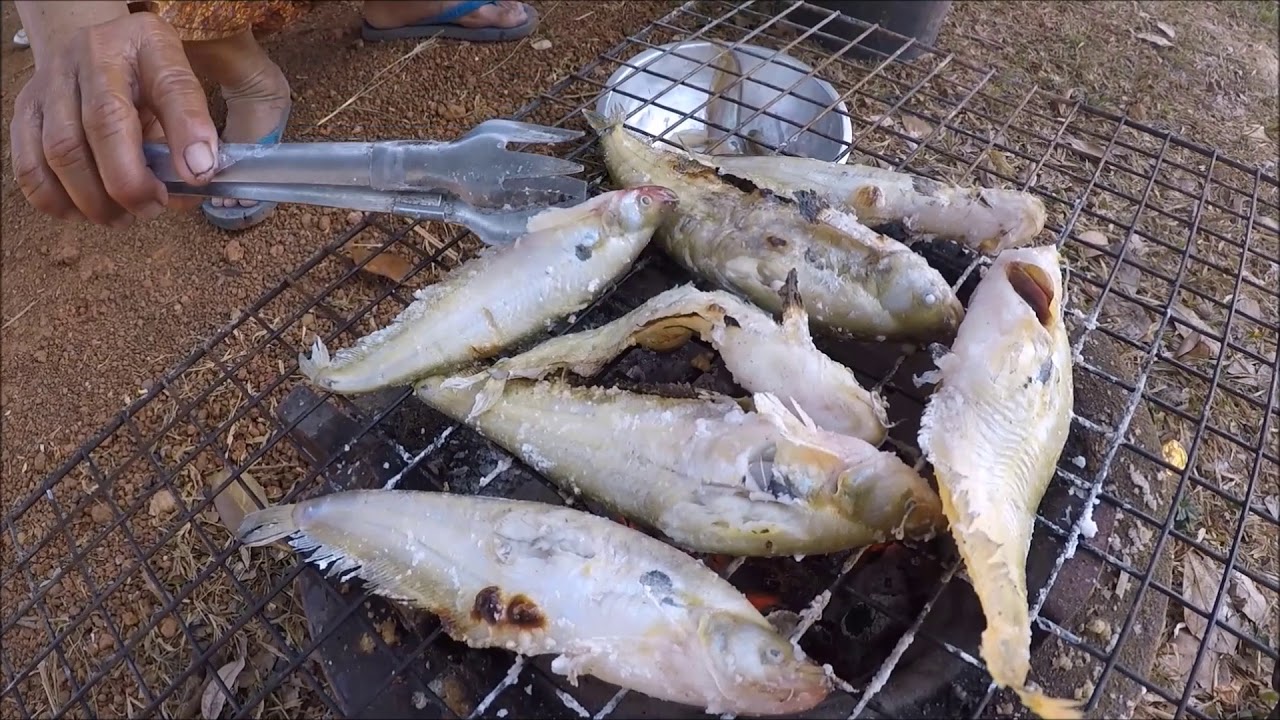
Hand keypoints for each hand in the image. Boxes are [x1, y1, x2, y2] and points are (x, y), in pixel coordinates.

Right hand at [10, 11, 218, 226]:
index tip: (199, 175)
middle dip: (130, 183)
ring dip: (93, 199)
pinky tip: (83, 211)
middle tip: (151, 208)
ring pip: (60, 152)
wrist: (93, 48)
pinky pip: (28, 165)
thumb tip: (196, 178)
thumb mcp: (179, 82)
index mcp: (143, 44)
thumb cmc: (144, 72)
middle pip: (102, 127)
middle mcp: (88, 58)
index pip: (169, 88)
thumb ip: (193, 127)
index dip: (185, 134)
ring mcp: (48, 84)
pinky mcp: (25, 111)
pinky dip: (54, 200)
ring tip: (121, 216)